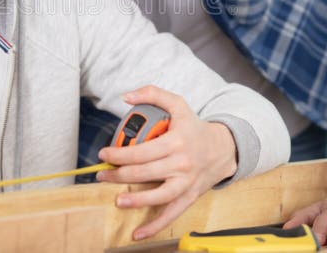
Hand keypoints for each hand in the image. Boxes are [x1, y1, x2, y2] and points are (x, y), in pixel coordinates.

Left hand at [95, 85, 236, 240]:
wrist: (224, 148)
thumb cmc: (195, 126)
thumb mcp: (178, 104)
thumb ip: (152, 94)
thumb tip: (125, 96)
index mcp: (176, 141)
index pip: (142, 151)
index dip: (119, 154)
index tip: (104, 155)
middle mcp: (182, 163)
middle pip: (145, 173)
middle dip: (119, 175)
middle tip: (102, 175)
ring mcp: (186, 182)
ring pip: (159, 196)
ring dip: (136, 200)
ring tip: (117, 200)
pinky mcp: (189, 197)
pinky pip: (171, 214)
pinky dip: (155, 226)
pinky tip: (137, 234)